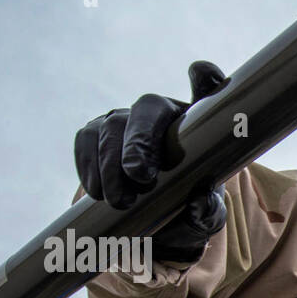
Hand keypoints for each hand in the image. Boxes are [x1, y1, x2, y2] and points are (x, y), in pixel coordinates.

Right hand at [74, 61, 228, 262]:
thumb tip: (200, 202)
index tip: (203, 74)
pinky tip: (97, 191)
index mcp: (197, 126)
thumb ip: (209, 212)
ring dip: (112, 164)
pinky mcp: (97, 132)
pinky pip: (86, 138)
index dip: (204, 79)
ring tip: (119, 200)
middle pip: (148, 108)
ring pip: (113, 126)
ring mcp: (126, 120)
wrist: (150, 223)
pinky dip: (90, 165)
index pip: (205, 91)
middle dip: (140, 140)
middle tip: (139, 176)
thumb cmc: (185, 210)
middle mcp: (161, 114)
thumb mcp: (204, 218)